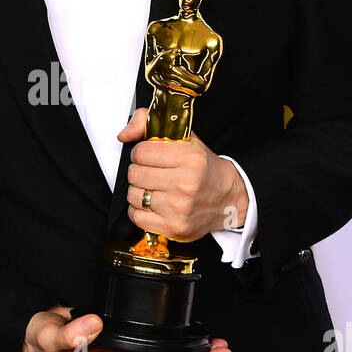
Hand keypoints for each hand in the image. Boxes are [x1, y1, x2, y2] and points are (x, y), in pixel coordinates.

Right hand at [22, 306, 231, 351]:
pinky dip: (174, 345)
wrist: (30, 341)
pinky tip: (186, 338)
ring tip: (216, 347)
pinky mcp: (119, 341)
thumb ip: (69, 333)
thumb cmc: (40, 340)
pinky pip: (153, 347)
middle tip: (223, 351)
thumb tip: (94, 324)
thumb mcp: (49, 336)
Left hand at [118, 108, 248, 241]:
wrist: (228, 198)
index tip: (150, 156)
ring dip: (139, 191)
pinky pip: (137, 217)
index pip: (140, 152)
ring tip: (154, 188)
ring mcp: (179, 208)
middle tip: (152, 172)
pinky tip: (153, 205)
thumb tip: (123, 135)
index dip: (141, 153)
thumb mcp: (184, 137)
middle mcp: (185, 183)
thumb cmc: (203, 168)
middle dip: (139, 171)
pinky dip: (140, 211)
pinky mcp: (173, 227)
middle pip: (134, 174)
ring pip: (133, 196)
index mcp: (189, 158)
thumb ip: (148, 123)